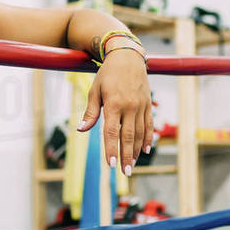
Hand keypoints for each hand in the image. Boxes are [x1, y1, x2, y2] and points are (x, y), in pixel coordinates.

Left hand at [76, 45, 152, 175]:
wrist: (127, 57)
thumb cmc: (107, 74)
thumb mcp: (95, 90)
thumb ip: (90, 111)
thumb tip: (81, 129)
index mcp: (113, 103)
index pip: (111, 131)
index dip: (111, 149)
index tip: (110, 164)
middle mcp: (129, 106)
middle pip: (128, 136)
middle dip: (126, 155)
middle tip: (125, 172)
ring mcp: (140, 106)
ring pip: (140, 133)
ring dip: (136, 150)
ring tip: (132, 165)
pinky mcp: (147, 104)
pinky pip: (149, 124)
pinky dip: (148, 138)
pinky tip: (145, 150)